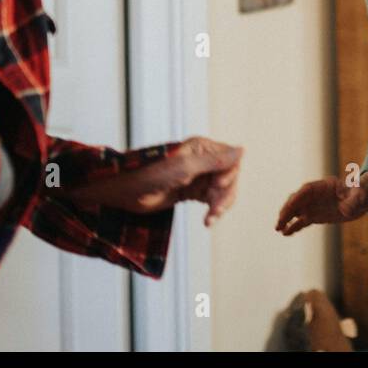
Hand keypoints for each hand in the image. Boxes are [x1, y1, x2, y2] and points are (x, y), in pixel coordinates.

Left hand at [66, 136, 242, 226]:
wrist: (125, 192)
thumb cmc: (149, 175)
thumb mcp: (184, 168)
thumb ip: (214, 161)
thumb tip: (242, 149)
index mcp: (202, 147)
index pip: (231, 160)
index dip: (230, 176)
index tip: (217, 188)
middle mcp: (202, 159)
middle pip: (230, 178)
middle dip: (225, 195)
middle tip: (214, 211)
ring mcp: (198, 176)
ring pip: (223, 191)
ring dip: (220, 206)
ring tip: (210, 219)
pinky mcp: (191, 191)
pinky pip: (212, 200)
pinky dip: (213, 211)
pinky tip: (207, 220)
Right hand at [275, 175, 367, 235]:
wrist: (365, 197)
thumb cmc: (363, 191)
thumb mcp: (362, 195)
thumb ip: (355, 200)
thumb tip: (347, 210)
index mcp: (324, 185)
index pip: (306, 190)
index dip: (297, 198)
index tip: (289, 206)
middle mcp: (316, 195)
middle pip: (297, 200)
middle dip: (288, 210)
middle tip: (280, 222)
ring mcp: (315, 205)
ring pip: (296, 211)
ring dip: (287, 219)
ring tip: (279, 229)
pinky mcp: (316, 215)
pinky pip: (302, 220)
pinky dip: (294, 226)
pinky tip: (286, 233)